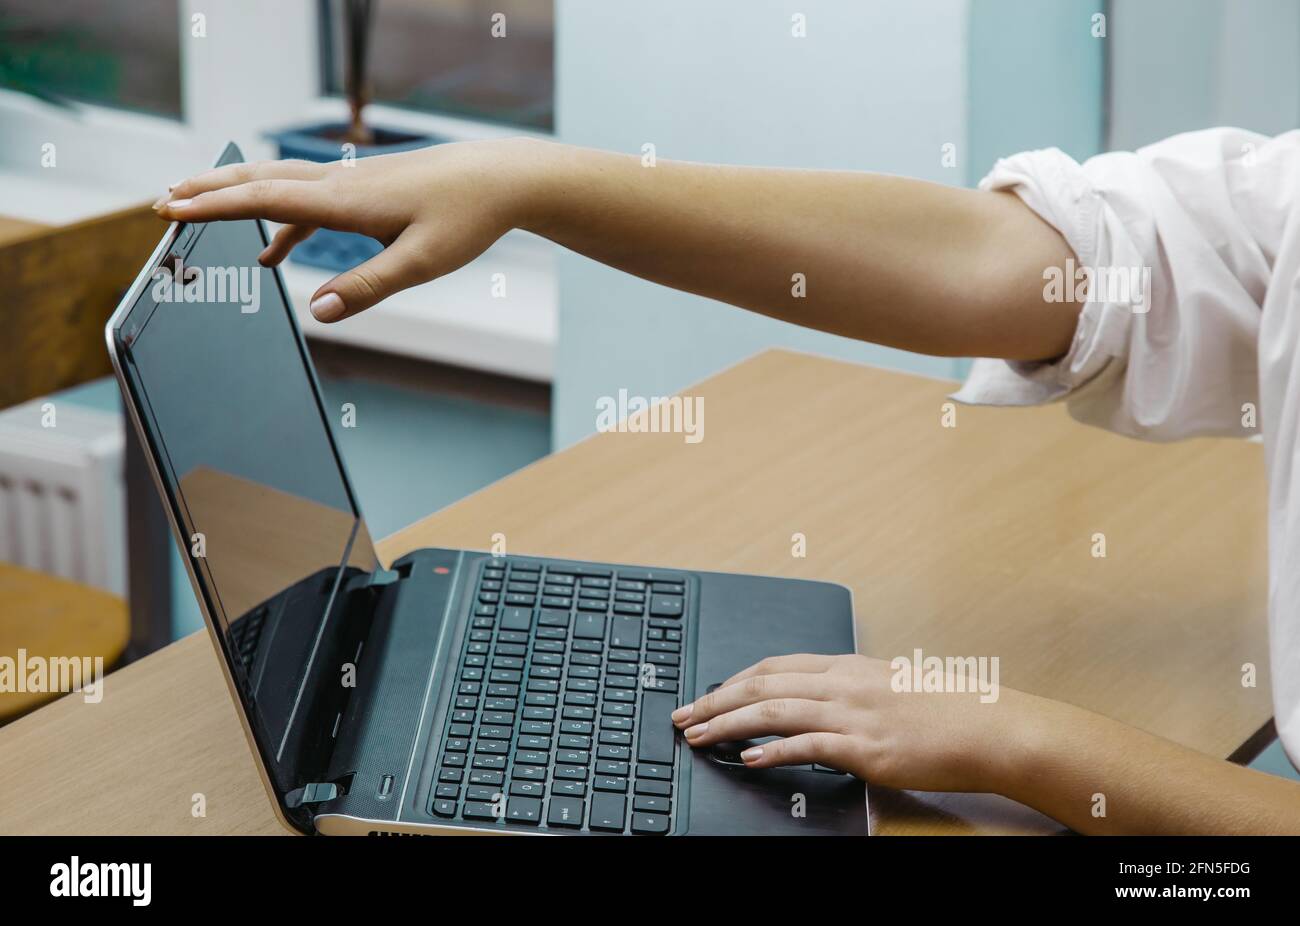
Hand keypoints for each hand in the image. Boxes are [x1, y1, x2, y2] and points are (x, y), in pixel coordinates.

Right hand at [155, 137, 551, 321]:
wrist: (500, 178)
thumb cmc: (466, 218)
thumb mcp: (421, 262)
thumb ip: (367, 288)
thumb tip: (315, 313)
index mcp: (346, 200)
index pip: (264, 198)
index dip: (214, 206)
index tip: (170, 210)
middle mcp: (341, 183)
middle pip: (259, 180)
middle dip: (208, 192)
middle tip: (161, 201)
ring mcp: (352, 182)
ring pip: (279, 183)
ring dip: (235, 197)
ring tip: (195, 213)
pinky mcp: (365, 188)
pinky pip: (308, 200)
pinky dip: (280, 222)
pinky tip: (271, 252)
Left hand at [671, 653, 1031, 792]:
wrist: (989, 726)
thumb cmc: (946, 708)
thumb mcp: (890, 685)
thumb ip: (851, 690)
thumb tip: (820, 704)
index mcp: (847, 665)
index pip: (775, 665)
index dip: (734, 679)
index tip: (709, 694)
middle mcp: (843, 683)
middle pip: (762, 684)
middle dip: (715, 700)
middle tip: (684, 716)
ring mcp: (852, 713)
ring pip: (774, 710)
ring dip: (729, 723)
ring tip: (700, 736)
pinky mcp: (865, 746)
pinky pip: (807, 746)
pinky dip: (773, 750)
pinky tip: (750, 758)